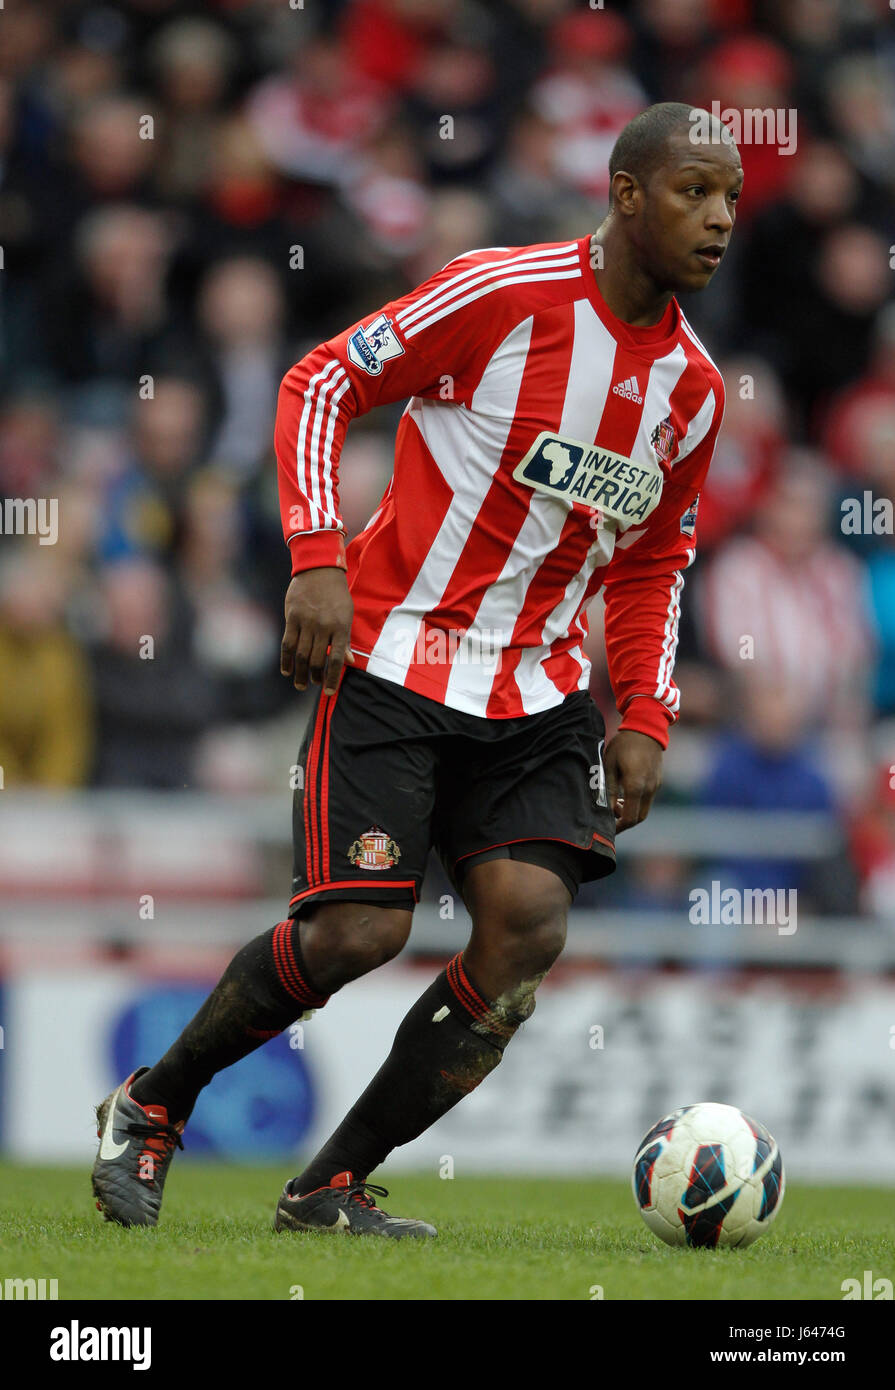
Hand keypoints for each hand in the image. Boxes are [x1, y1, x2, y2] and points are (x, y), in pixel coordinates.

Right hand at [280, 568, 354, 694]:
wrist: (319, 568)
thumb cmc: (336, 593)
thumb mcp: (346, 614)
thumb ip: (345, 639)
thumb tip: (349, 661)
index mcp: (340, 627)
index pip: (336, 659)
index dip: (332, 678)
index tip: (330, 691)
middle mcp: (323, 626)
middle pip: (316, 660)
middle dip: (315, 677)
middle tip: (314, 685)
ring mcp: (306, 622)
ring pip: (301, 655)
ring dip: (300, 673)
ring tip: (300, 684)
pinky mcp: (292, 617)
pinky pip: (287, 643)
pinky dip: (286, 659)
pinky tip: (286, 670)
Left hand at [603, 729, 662, 831]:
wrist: (646, 728)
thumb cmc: (623, 745)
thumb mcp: (610, 765)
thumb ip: (610, 789)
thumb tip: (608, 809)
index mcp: (636, 786)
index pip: (630, 818)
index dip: (619, 827)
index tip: (608, 828)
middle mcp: (649, 788)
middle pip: (639, 817)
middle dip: (625, 821)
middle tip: (611, 819)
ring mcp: (656, 785)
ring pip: (644, 808)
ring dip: (631, 811)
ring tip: (617, 803)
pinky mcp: (658, 781)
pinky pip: (648, 798)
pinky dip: (637, 802)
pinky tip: (626, 793)